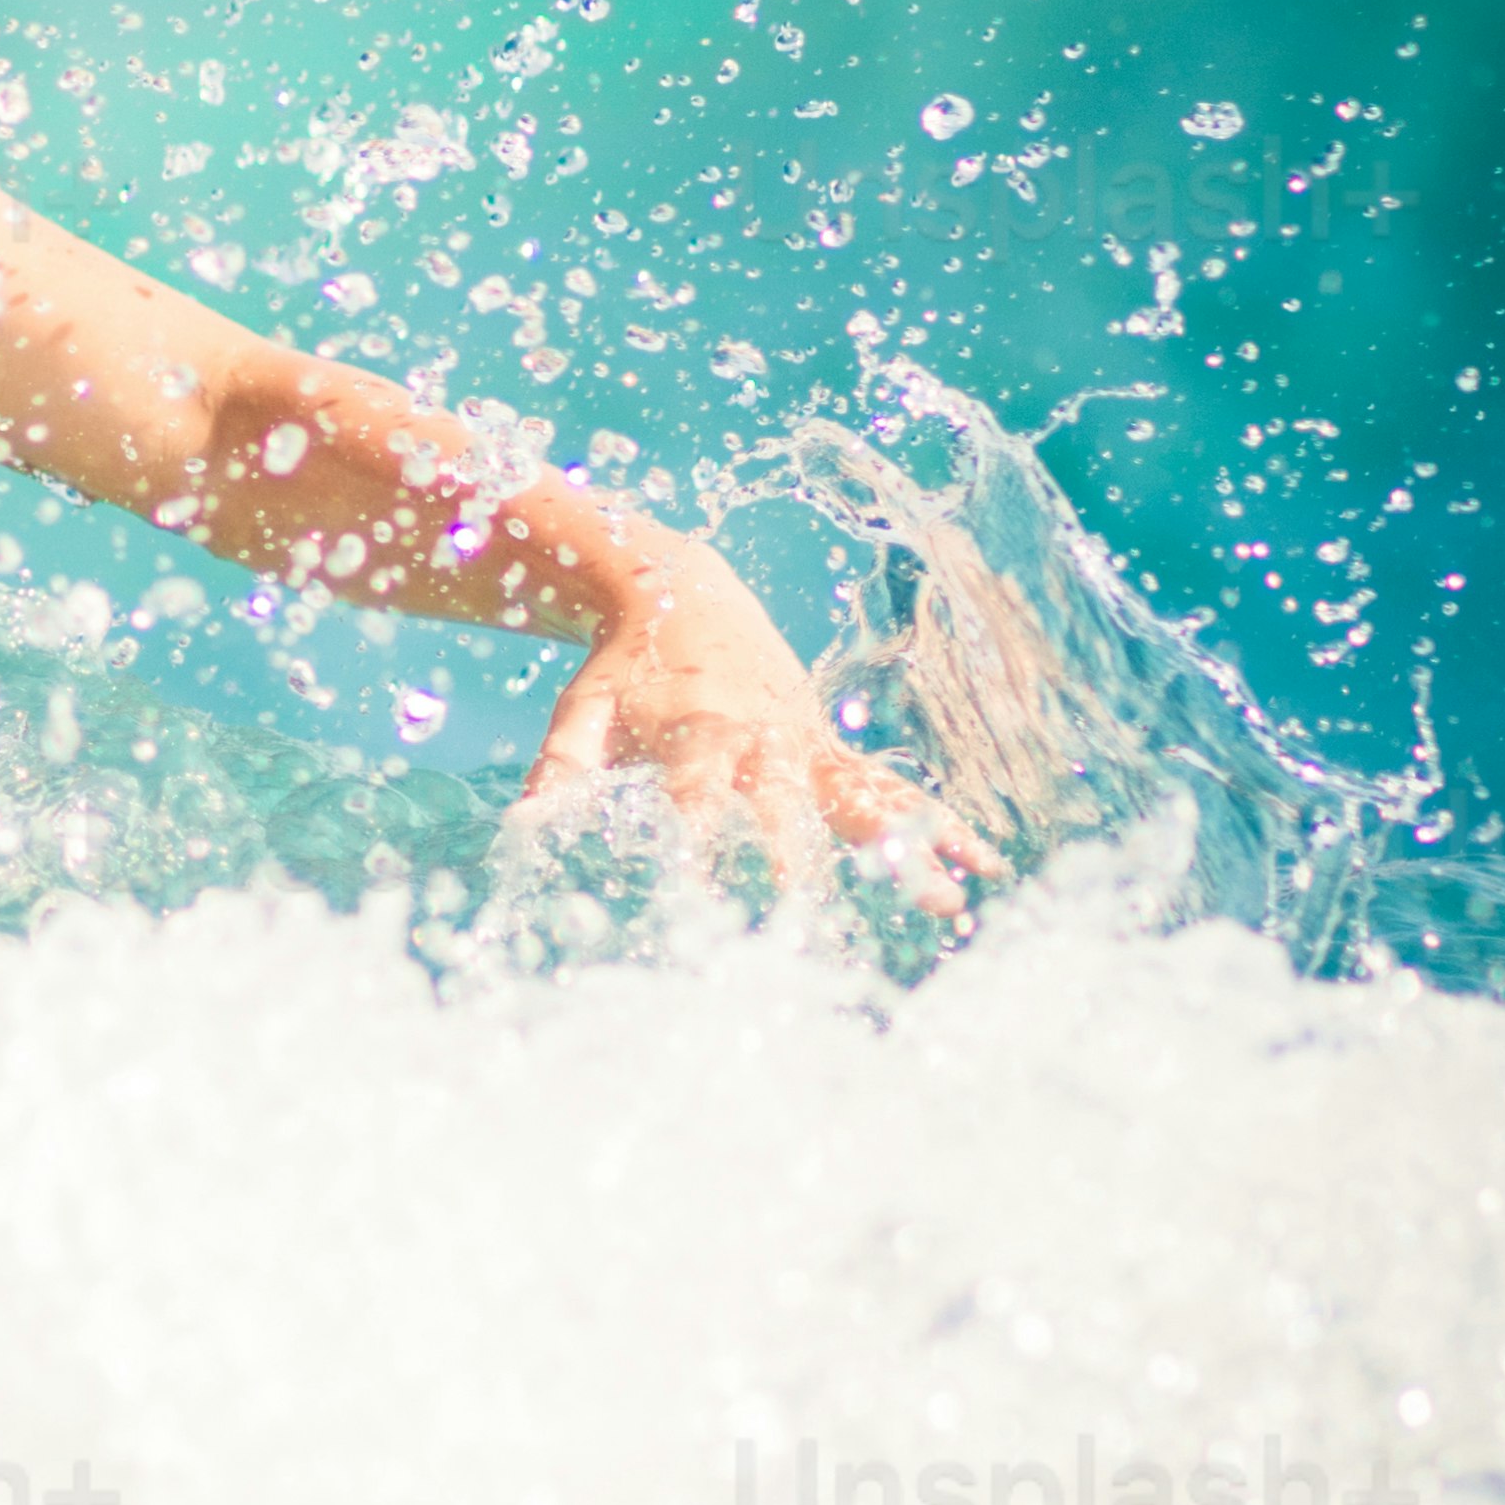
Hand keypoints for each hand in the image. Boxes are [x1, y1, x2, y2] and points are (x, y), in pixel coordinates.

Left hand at [530, 538, 980, 909]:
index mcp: (696, 731)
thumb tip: (522, 828)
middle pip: (790, 809)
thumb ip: (559, 769)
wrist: (677, 586)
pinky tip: (982, 861)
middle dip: (809, 865)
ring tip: (952, 898)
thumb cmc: (622, 665)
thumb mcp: (582, 712)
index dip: (699, 843)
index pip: (696, 799)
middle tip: (826, 917)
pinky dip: (936, 821)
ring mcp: (804, 743)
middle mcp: (761, 738)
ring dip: (907, 849)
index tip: (702, 898)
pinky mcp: (828, 747)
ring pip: (863, 800)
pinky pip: (890, 788)